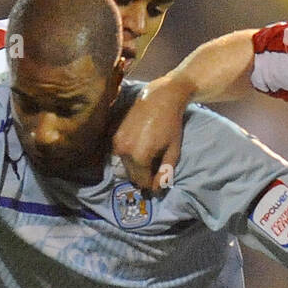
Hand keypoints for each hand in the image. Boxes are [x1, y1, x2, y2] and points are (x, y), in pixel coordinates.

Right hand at [113, 74, 190, 192]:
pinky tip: (141, 148)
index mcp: (139, 157)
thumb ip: (164, 172)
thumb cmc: (171, 123)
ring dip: (136, 167)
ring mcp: (117, 143)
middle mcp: (124, 152)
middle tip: (154, 172)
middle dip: (143, 177)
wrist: (160, 97)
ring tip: (149, 158)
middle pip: (132, 175)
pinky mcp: (114, 135)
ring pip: (126, 166)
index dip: (152, 185)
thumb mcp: (173, 150)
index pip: (142, 182)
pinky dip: (130, 156)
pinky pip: (121, 154)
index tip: (158, 182)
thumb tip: (156, 189)